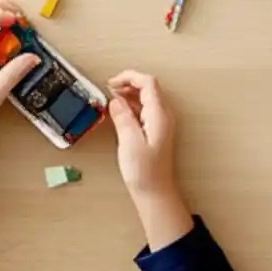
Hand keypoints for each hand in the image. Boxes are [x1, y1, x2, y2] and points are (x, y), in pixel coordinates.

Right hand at [107, 71, 177, 197]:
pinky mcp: (155, 131)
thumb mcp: (129, 142)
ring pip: (145, 98)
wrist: (155, 193)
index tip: (112, 82)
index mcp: (158, 115)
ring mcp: (160, 123)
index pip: (148, 83)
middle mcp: (162, 116)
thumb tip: (115, 100)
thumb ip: (123, 117)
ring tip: (110, 98)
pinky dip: (131, 105)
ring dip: (128, 94)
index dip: (129, 77)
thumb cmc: (145, 172)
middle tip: (109, 88)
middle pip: (148, 88)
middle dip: (128, 83)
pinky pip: (144, 110)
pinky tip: (119, 112)